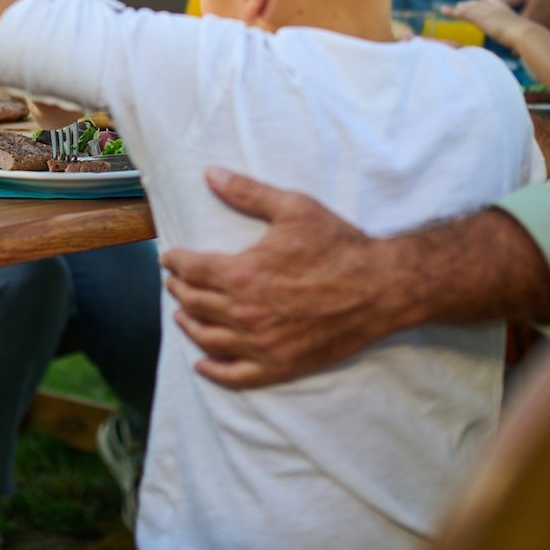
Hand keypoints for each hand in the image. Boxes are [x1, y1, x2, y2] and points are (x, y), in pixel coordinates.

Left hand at [161, 167, 400, 388]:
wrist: (380, 288)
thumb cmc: (339, 247)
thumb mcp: (294, 209)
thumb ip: (248, 193)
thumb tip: (212, 174)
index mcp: (244, 274)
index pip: (193, 269)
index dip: (176, 263)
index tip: (169, 259)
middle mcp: (245, 313)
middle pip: (195, 303)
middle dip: (179, 290)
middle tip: (174, 283)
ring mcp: (261, 344)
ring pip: (208, 339)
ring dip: (189, 326)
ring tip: (182, 316)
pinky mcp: (279, 365)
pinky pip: (235, 374)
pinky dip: (213, 370)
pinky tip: (202, 364)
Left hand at [441, 0, 524, 47]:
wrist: (526, 34)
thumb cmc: (529, 39)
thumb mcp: (525, 38)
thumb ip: (519, 41)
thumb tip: (519, 51)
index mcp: (508, 12)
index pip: (496, 2)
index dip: (489, 0)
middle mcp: (497, 9)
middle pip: (480, 4)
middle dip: (470, 4)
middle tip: (461, 4)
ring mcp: (489, 13)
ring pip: (469, 8)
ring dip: (459, 9)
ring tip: (447, 9)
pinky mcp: (481, 18)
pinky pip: (464, 14)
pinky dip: (454, 13)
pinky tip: (446, 12)